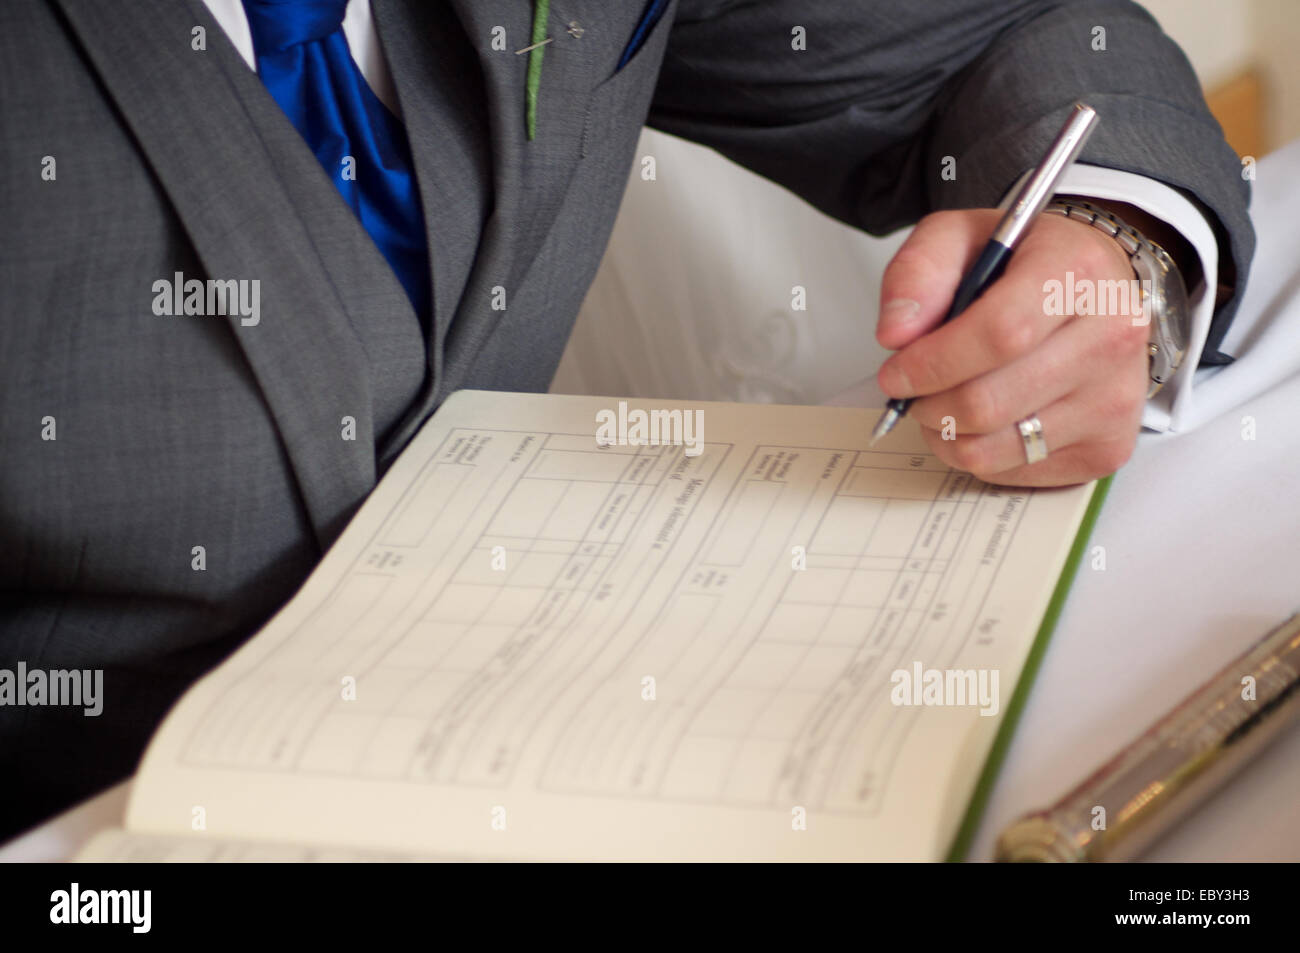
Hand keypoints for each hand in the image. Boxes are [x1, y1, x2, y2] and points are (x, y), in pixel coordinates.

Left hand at [876, 208, 1150, 486]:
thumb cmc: (1025, 263)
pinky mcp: (1108, 447)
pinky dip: (978, 453)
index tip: (895, 373)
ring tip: (942, 402)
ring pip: (993, 448)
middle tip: (912, 391)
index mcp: (1077, 272)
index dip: (932, 364)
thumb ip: (918, 272)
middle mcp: (1111, 337)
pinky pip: (1012, 472)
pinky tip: (982, 420)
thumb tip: (895, 335)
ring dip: (945, 433)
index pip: (1000, 334)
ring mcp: (1114, 399)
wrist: (1093, 287)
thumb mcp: (960, 236)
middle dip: (928, 404)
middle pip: (988, 403)